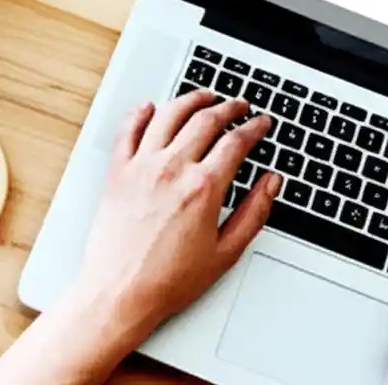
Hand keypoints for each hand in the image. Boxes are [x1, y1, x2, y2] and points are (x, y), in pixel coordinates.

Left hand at [71, 91, 280, 329]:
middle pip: (205, 120)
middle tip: (239, 105)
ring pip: (168, 115)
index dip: (254, 127)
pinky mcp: (117, 172)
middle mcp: (171, 168)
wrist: (120, 291)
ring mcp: (141, 166)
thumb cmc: (168, 279)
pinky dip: (140, 113)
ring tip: (204, 96)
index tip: (261, 123)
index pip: (236, 142)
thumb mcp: (226, 252)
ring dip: (190, 100)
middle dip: (228, 107)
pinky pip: (128, 130)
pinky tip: (150, 106)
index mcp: (203, 187)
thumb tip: (270, 183)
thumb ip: (254, 212)